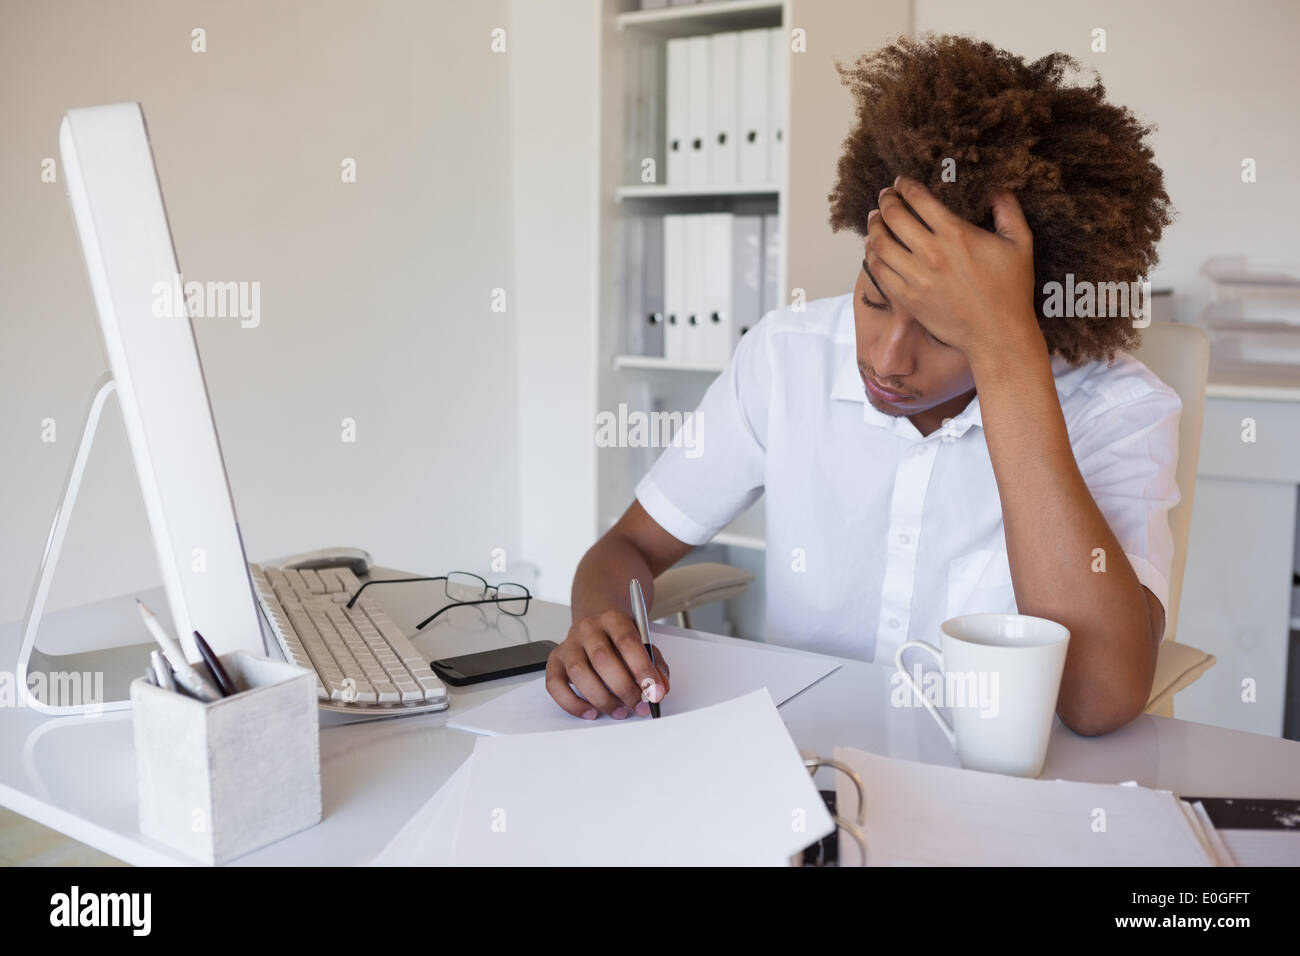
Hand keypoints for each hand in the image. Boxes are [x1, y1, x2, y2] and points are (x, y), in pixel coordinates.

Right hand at [546, 610, 669, 718]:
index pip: (627, 642)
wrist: (596, 625)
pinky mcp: (555, 661)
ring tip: (619, 711)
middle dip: (624, 688)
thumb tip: (661, 688)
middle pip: (602, 658)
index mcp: (613, 619)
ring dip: (602, 698)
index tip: (655, 691)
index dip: (643, 669)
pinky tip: (591, 712)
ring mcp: (569, 645)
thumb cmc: (620, 638)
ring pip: (579, 673)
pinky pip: (555, 685)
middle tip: (639, 706)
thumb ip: (656, 664)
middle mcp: (588, 629)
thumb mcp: (644, 643)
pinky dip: (573, 704)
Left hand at [864, 175, 1040, 360]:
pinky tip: (873, 249)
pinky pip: (879, 272)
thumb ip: (1008, 211)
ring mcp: (916, 278)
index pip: (918, 199)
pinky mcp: (908, 299)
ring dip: (874, 227)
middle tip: (884, 197)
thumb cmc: (1011, 290)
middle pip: (894, 217)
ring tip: (874, 219)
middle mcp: (932, 253)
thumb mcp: (1020, 244)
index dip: (904, 186)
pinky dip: (871, 256)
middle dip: (885, 201)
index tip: (900, 183)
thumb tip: (998, 188)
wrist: (998, 334)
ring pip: (880, 244)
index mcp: (956, 234)